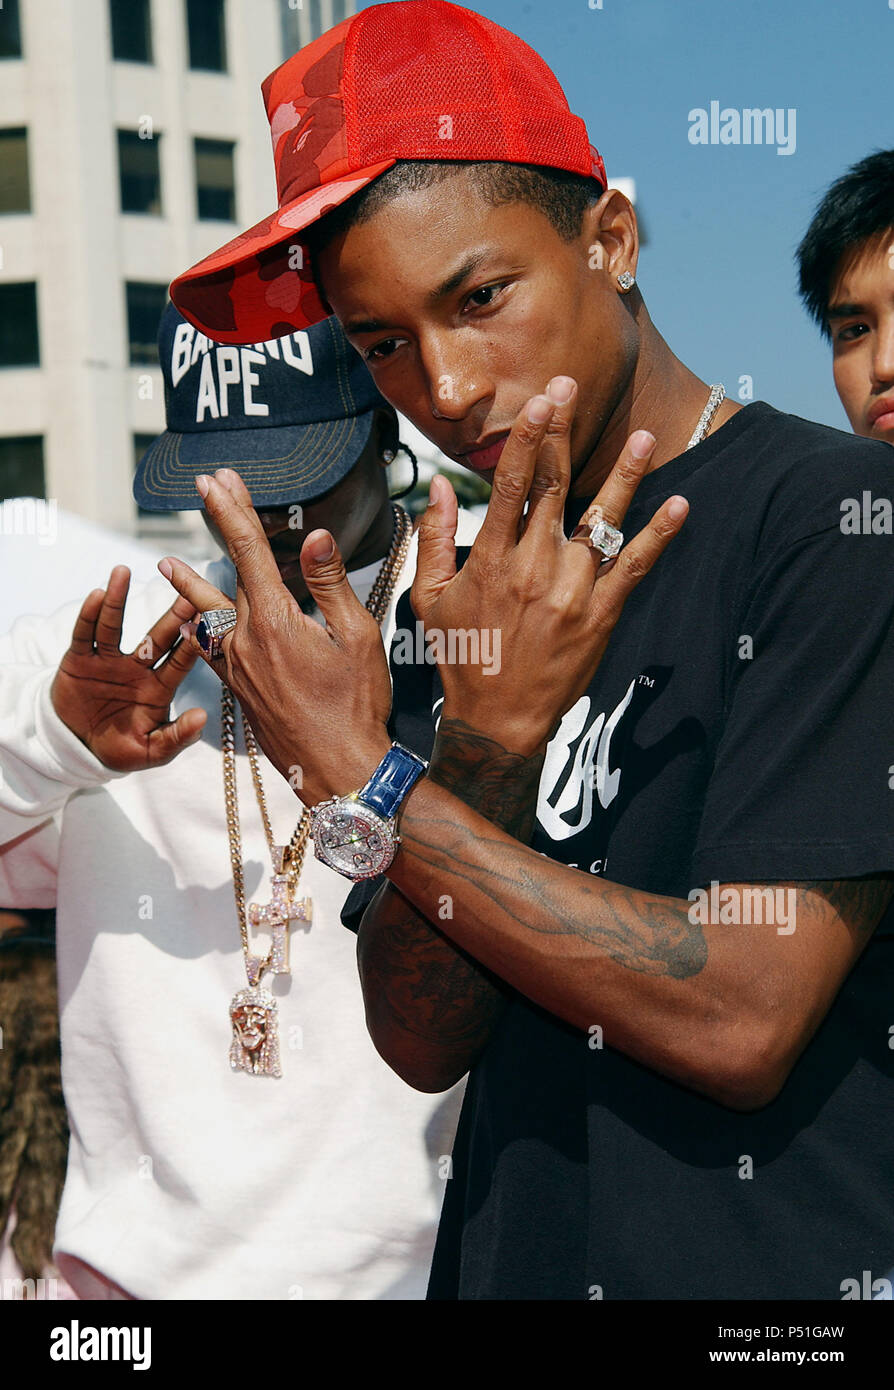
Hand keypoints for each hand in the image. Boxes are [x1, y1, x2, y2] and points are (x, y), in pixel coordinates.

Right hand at [50, 566, 206, 770]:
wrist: (77, 748)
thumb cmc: (120, 749)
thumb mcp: (151, 751)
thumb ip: (176, 737)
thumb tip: (203, 719)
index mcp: (160, 687)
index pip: (181, 660)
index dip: (195, 641)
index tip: (210, 620)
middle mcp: (138, 668)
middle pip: (157, 635)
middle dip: (172, 613)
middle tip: (187, 586)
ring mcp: (109, 661)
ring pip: (115, 626)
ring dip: (119, 600)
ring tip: (123, 571)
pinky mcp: (80, 660)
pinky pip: (84, 635)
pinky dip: (89, 616)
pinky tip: (96, 595)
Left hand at [158, 469, 392, 803]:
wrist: (337, 771)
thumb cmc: (357, 707)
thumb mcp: (356, 638)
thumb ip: (329, 585)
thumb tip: (315, 536)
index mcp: (274, 621)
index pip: (248, 550)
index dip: (233, 509)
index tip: (217, 479)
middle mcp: (246, 641)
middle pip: (227, 571)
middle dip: (221, 527)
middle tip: (206, 491)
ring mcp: (238, 668)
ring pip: (207, 613)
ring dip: (189, 585)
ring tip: (164, 565)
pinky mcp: (239, 691)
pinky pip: (211, 650)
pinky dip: (199, 629)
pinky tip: (192, 628)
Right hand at [410, 377, 688, 754]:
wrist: (498, 720)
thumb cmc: (461, 657)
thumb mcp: (429, 600)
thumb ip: (432, 540)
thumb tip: (437, 486)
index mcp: (490, 559)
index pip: (509, 484)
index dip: (526, 437)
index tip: (540, 401)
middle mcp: (531, 567)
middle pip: (552, 486)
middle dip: (563, 433)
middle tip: (572, 386)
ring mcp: (570, 591)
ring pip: (600, 521)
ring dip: (625, 476)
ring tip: (645, 438)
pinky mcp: (600, 616)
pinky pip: (633, 568)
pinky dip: (658, 536)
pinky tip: (679, 506)